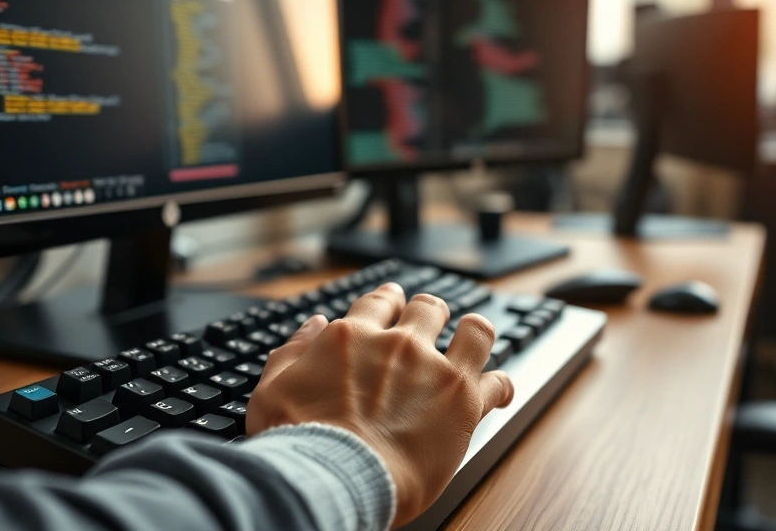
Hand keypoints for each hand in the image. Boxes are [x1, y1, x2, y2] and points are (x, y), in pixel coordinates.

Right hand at [247, 283, 514, 526]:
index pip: (379, 302)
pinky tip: (500, 392)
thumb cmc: (299, 441)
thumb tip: (312, 327)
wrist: (333, 476)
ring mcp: (435, 369)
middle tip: (432, 325)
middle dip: (431, 314)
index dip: (390, 300)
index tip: (395, 302)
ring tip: (475, 341)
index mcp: (350, 337)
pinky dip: (502, 385)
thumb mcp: (273, 388)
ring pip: (474, 330)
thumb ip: (294, 351)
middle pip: (428, 308)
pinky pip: (498, 382)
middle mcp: (397, 344)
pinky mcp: (463, 401)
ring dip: (475, 334)